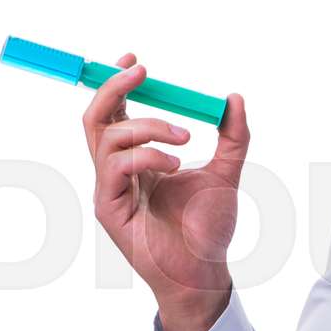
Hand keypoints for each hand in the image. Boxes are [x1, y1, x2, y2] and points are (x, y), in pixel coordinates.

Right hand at [83, 52, 249, 330]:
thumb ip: (233, 137)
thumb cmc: (208, 228)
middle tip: (142, 70)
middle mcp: (117, 171)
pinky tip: (174, 165)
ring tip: (185, 139)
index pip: (116, 113)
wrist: (204, 270)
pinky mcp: (108, 208)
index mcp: (137, 160)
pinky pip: (115, 166)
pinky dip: (146, 156)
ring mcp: (109, 189)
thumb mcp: (226, 171)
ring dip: (148, 126)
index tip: (135, 60)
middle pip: (96, 117)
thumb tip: (234, 98)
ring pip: (108, 137)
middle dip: (114, 87)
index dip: (117, 83)